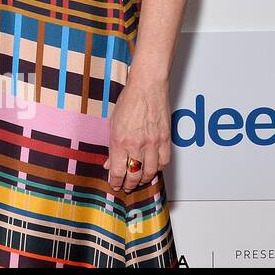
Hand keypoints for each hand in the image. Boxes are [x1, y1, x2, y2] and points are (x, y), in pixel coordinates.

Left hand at [104, 74, 170, 192]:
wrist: (147, 87)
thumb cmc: (128, 102)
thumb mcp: (113, 123)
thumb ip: (112, 146)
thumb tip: (109, 164)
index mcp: (120, 140)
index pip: (118, 171)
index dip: (116, 182)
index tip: (114, 185)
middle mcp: (136, 144)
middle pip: (134, 175)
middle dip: (129, 184)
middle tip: (126, 187)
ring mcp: (153, 143)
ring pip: (150, 172)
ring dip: (143, 179)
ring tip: (138, 180)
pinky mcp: (165, 140)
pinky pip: (164, 162)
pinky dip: (158, 169)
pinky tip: (153, 169)